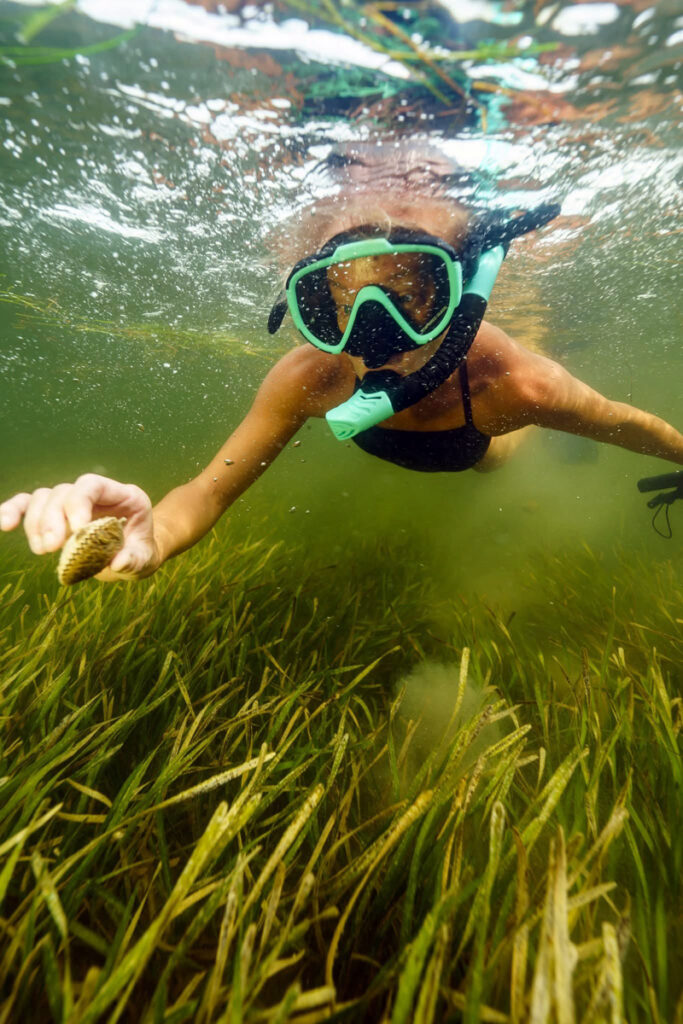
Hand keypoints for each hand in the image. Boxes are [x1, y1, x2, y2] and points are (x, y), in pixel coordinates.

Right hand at [0, 474, 158, 579]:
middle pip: (63, 491)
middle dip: (53, 517)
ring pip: (44, 498)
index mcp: (123, 495)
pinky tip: (5, 524)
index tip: (76, 530)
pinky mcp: (56, 517)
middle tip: (52, 547)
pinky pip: (29, 506)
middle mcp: (95, 494)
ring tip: (43, 550)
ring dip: (36, 523)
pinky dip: (14, 511)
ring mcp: (73, 503)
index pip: (93, 484)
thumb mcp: (146, 558)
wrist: (135, 557)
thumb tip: (119, 562)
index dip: (79, 501)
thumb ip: (135, 559)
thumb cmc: (142, 553)